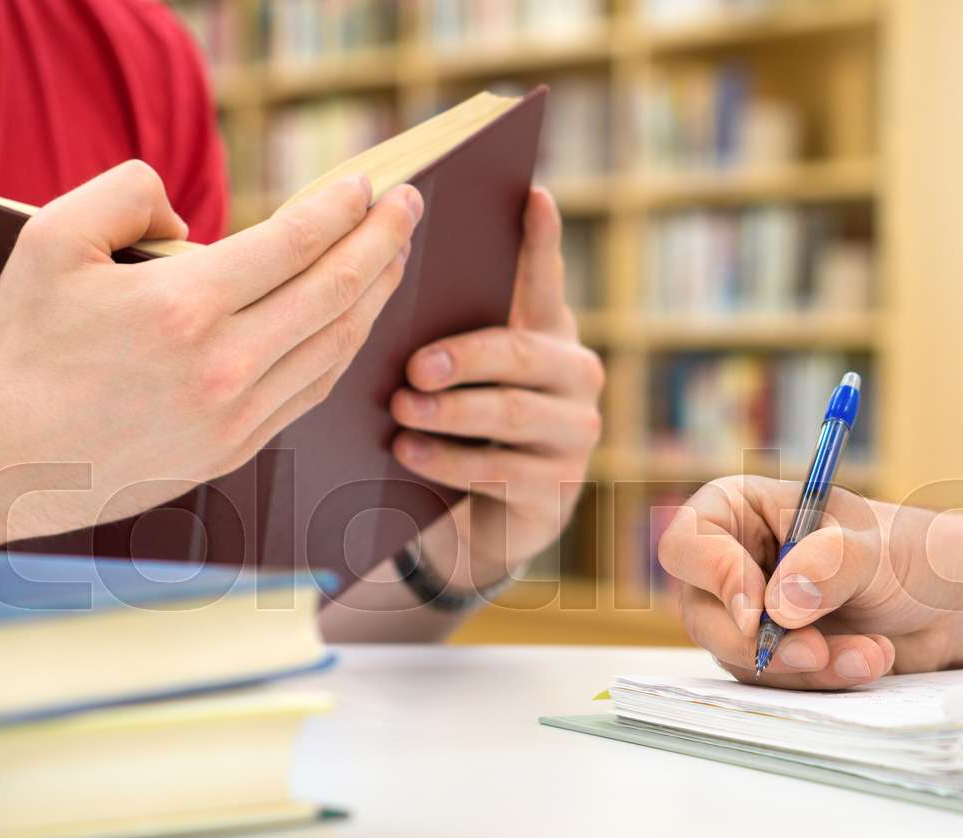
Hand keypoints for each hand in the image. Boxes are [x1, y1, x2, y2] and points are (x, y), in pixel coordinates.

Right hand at [0, 160, 421, 545]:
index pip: (293, 243)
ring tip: (393, 258)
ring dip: (375, 295)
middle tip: (410, 207)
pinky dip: (344, 348)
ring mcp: (236, 416)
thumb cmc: (21, 344)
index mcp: (182, 308)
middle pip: (335, 291)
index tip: (368, 185)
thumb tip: (195, 223)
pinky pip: (313, 390)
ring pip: (335, 346)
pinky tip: (355, 320)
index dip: (340, 208)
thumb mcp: (53, 239)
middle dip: (383, 242)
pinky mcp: (236, 450)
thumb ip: (128, 194)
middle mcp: (223, 366)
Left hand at [388, 187, 603, 588]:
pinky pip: (501, 471)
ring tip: (403, 409)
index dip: (541, 240)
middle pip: (520, 354)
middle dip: (465, 356)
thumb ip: (444, 329)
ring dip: (452, 412)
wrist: (488, 518)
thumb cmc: (462, 424)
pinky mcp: (556, 490)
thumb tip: (388, 273)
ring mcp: (574, 434)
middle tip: (414, 365)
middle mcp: (575, 376)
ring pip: (511, 414)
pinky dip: (448, 460)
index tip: (533, 194)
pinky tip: (408, 451)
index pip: (545, 279)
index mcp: (549, 332)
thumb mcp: (459, 373)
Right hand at [657, 476, 962, 688]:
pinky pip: (775, 681)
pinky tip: (870, 659)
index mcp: (740, 510)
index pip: (688, 542)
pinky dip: (822, 679)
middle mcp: (734, 561)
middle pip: (701, 612)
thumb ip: (828, 566)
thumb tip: (779, 605)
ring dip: (805, 665)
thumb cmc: (910, 550)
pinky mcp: (774, 656)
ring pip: (738, 656)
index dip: (712, 577)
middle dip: (758, 641)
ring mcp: (750, 614)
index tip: (756, 611)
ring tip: (871, 652)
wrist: (952, 603)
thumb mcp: (876, 548)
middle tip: (815, 652)